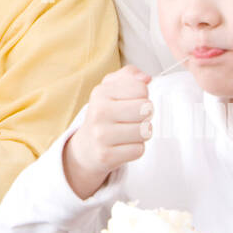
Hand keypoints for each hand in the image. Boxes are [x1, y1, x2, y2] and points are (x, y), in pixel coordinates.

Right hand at [62, 65, 151, 198]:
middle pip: (145, 109)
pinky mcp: (106, 156)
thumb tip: (146, 78)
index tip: (131, 102)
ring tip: (128, 132)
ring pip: (144, 131)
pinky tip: (124, 145)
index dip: (142, 96)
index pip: (141, 89)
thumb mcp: (111, 89)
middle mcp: (98, 112)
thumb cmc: (104, 114)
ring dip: (142, 133)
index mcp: (100, 92)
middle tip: (133, 118)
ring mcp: (101, 135)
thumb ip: (129, 76)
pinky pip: (138, 150)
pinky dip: (135, 148)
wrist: (86, 146)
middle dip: (145, 115)